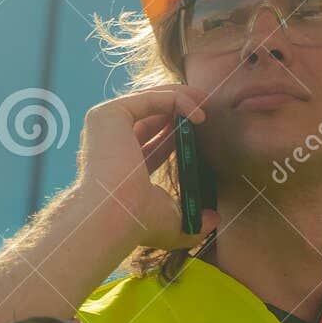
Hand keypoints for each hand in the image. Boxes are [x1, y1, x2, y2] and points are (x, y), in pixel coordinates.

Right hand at [74, 85, 219, 255]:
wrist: (114, 216)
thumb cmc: (135, 224)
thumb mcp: (172, 223)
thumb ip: (194, 221)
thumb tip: (214, 220)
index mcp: (119, 165)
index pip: (152, 142)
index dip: (179, 134)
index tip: (203, 132)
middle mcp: (109, 142)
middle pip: (151, 115)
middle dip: (182, 109)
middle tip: (209, 110)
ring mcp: (106, 126)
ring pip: (152, 100)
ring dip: (184, 98)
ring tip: (209, 104)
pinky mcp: (109, 113)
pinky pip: (152, 98)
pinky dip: (178, 99)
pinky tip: (199, 115)